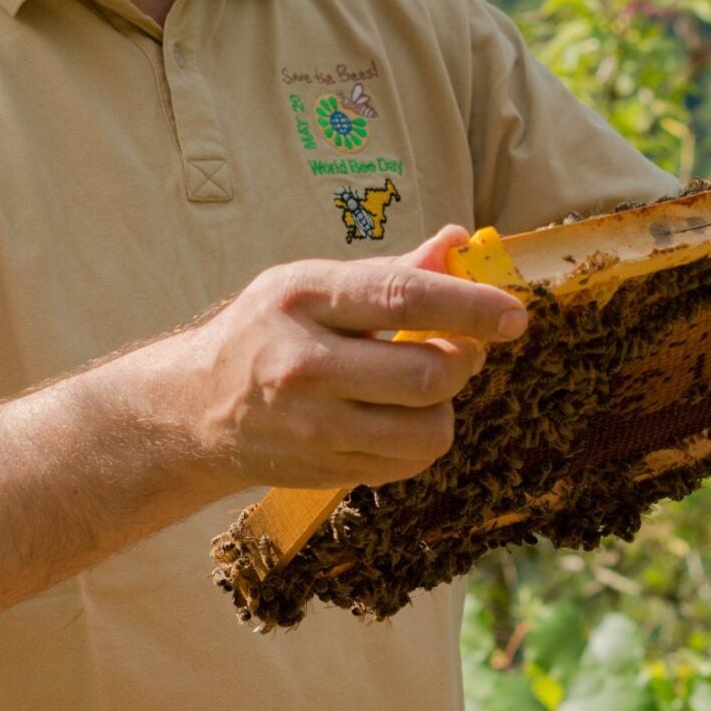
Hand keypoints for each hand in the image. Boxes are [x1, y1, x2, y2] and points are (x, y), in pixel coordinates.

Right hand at [186, 224, 527, 489]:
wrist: (195, 409)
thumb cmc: (266, 332)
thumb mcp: (314, 284)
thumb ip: (391, 270)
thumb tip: (459, 240)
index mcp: (305, 298)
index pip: (405, 297)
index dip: (472, 305)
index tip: (515, 314)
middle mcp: (306, 364)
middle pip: (429, 372)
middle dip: (466, 358)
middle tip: (463, 346)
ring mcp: (314, 426)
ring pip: (428, 428)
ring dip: (446, 404)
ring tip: (424, 383)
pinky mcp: (324, 470)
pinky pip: (408, 461)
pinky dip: (421, 438)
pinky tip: (397, 415)